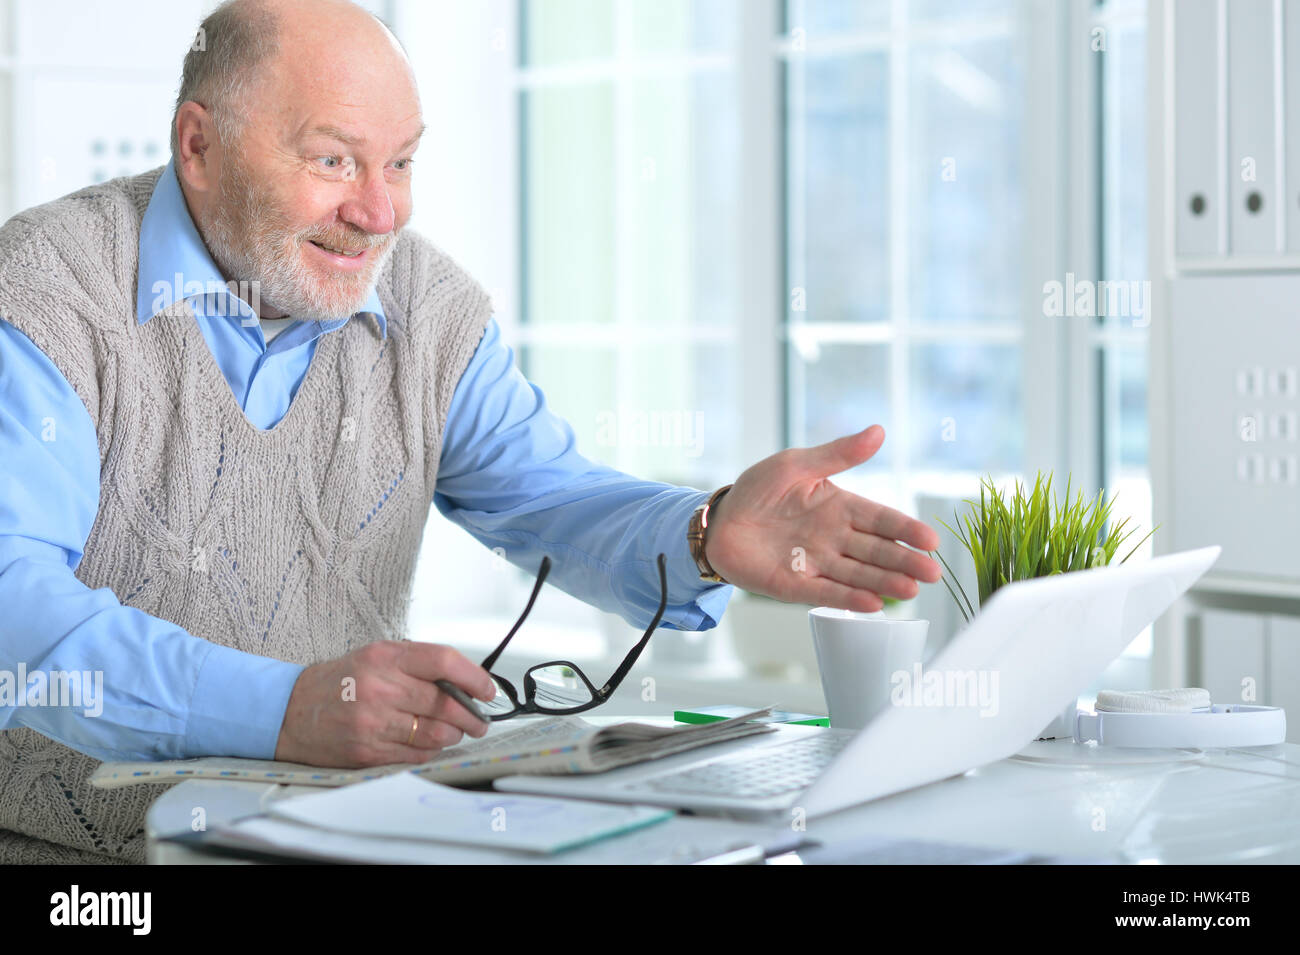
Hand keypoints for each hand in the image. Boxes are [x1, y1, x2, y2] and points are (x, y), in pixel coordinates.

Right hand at [274, 641, 496, 766]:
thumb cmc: (341, 681)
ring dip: (455, 734)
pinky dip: (432, 750)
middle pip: (446, 703)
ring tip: (455, 731)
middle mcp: (380, 688)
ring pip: (436, 733)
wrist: (290, 711)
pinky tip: (429, 742)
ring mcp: (373, 722)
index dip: (474, 677)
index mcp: (385, 658)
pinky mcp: (368, 751)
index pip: (443, 661)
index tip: (487, 689)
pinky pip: (417, 754)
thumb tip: (466, 681)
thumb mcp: (377, 655)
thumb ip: (419, 663)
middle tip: (480, 720)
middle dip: (472, 715)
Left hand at [703, 425, 941, 612]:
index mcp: (839, 507)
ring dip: (883, 582)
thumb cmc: (758, 490)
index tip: (931, 540)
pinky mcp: (794, 585)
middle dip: (904, 561)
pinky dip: (848, 598)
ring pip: (857, 574)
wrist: (719, 521)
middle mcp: (834, 538)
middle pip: (876, 551)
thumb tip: (878, 431)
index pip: (880, 519)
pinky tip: (872, 604)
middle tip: (932, 572)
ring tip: (910, 590)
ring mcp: (816, 563)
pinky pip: (824, 592)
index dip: (905, 529)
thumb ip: (837, 454)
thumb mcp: (796, 465)